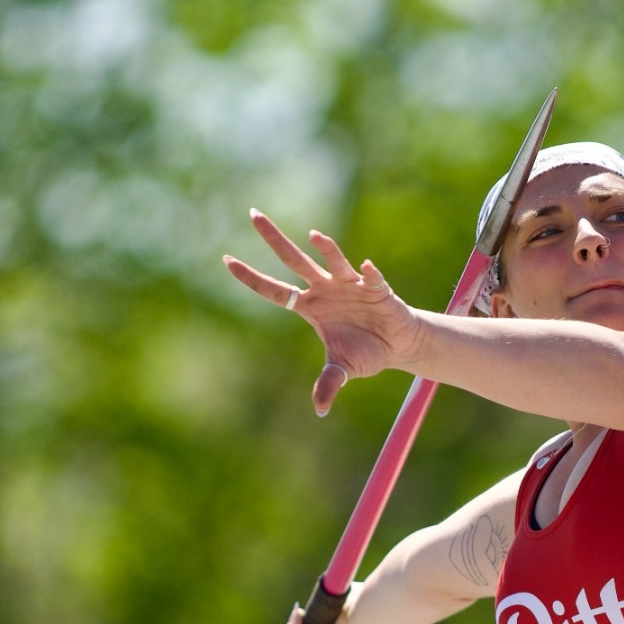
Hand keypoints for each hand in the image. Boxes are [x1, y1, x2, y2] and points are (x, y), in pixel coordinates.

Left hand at [224, 211, 422, 415]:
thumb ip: (328, 384)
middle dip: (273, 238)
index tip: (226, 260)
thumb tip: (319, 410)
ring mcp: (348, 285)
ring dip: (326, 249)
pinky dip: (368, 274)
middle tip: (252, 214)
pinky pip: (370, 278)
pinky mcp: (375, 288)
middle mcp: (324, 289)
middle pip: (293, 260)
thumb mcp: (342, 369)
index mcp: (310, 306)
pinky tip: (367, 268)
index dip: (252, 278)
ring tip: (315, 236)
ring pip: (332, 261)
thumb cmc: (365, 352)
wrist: (397, 345)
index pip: (274, 290)